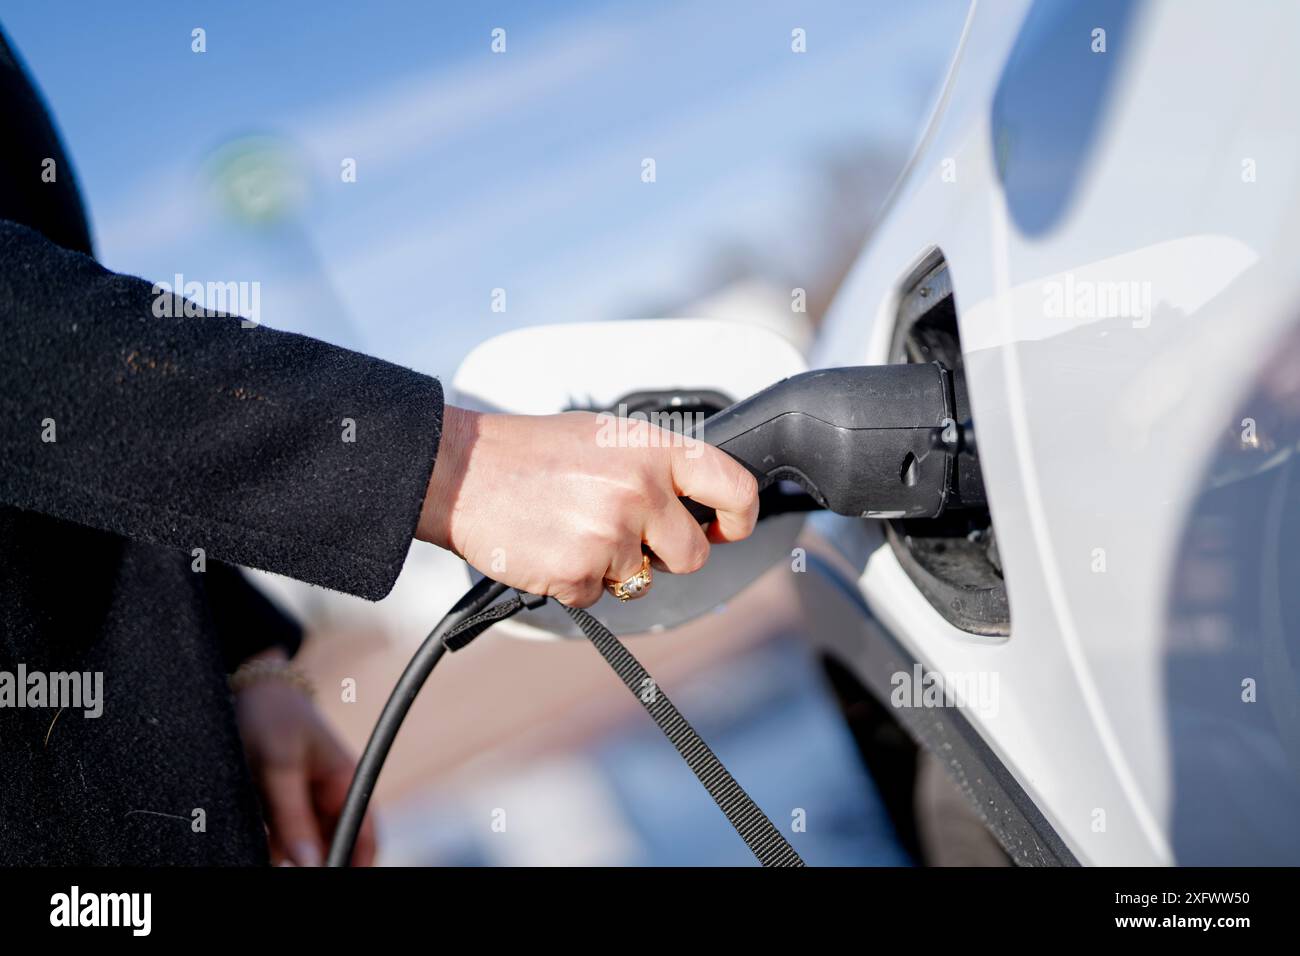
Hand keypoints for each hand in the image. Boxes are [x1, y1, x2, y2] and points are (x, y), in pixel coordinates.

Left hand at [234, 649, 375, 866]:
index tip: (332, 876)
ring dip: (280, 844)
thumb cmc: (272, 716)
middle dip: (307, 856)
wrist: (245, 688)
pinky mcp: (277, 804)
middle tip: (280, 846)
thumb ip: (293, 817)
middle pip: (327, 845)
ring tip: (261, 811)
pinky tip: (252, 816)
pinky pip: (275, 833)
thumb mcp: (280, 765)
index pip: (364, 835)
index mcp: (346, 783)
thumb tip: (310, 864)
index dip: (355, 862)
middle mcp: (329, 797)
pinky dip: (263, 834)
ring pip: (297, 844)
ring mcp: (303, 801)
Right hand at [418, 406, 759, 606]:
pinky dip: (576, 581)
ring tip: (573, 529)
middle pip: (693, 554)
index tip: (728, 528)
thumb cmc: (531, 453)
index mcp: (653, 449)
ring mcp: (610, 533)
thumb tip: (703, 503)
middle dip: (665, 555)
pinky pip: (599, 597)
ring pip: (643, 580)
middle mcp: (640, 489)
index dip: (739, 518)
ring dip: (613, 567)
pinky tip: (551, 546)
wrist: (461, 470)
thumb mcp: (607, 436)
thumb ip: (658, 467)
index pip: (735, 488)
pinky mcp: (579, 572)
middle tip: (623, 533)